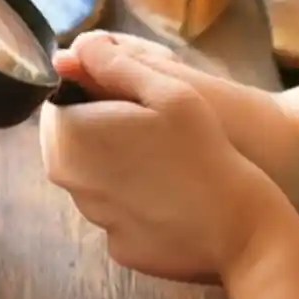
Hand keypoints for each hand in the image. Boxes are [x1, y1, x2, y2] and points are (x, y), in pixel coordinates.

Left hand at [40, 31, 284, 281]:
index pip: (58, 98)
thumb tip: (70, 51)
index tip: (126, 90)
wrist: (240, 227)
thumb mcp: (168, 89)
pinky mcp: (117, 247)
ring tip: (164, 154)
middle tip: (147, 118)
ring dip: (114, 159)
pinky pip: (117, 210)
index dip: (90, 86)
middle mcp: (68, 182)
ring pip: (92, 174)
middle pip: (69, 137)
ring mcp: (92, 219)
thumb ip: (113, 63)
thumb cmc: (205, 149)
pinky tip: (171, 190)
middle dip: (98, 122)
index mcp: (71, 137)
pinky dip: (134, 196)